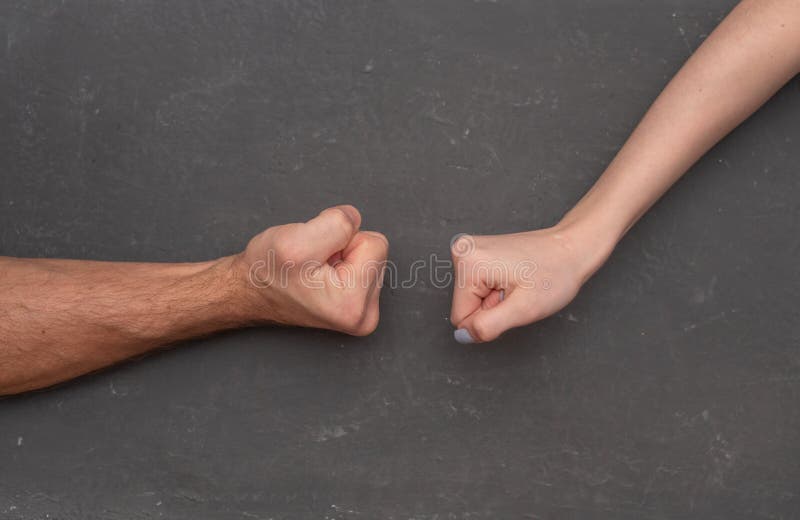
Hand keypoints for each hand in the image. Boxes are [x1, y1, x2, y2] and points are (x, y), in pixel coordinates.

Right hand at [236, 205, 388, 335]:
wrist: (250, 290)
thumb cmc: (267, 273)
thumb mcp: (297, 240)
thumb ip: (338, 223)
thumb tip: (356, 218)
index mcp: (354, 305)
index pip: (376, 243)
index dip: (342, 240)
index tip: (317, 255)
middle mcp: (365, 315)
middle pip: (375, 251)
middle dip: (342, 247)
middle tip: (313, 262)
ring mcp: (363, 313)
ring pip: (367, 256)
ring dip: (339, 255)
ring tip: (313, 269)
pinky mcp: (358, 306)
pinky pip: (361, 265)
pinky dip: (340, 262)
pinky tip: (320, 275)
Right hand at [449, 225, 608, 342]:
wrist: (571, 249)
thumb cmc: (555, 274)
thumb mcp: (523, 309)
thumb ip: (488, 326)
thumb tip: (463, 336)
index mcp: (468, 262)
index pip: (460, 317)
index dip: (488, 319)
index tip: (510, 302)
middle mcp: (463, 250)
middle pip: (464, 306)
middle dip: (491, 307)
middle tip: (517, 293)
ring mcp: (470, 249)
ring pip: (472, 297)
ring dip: (495, 298)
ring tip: (517, 284)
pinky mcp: (478, 252)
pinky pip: (478, 286)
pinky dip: (496, 288)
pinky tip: (514, 278)